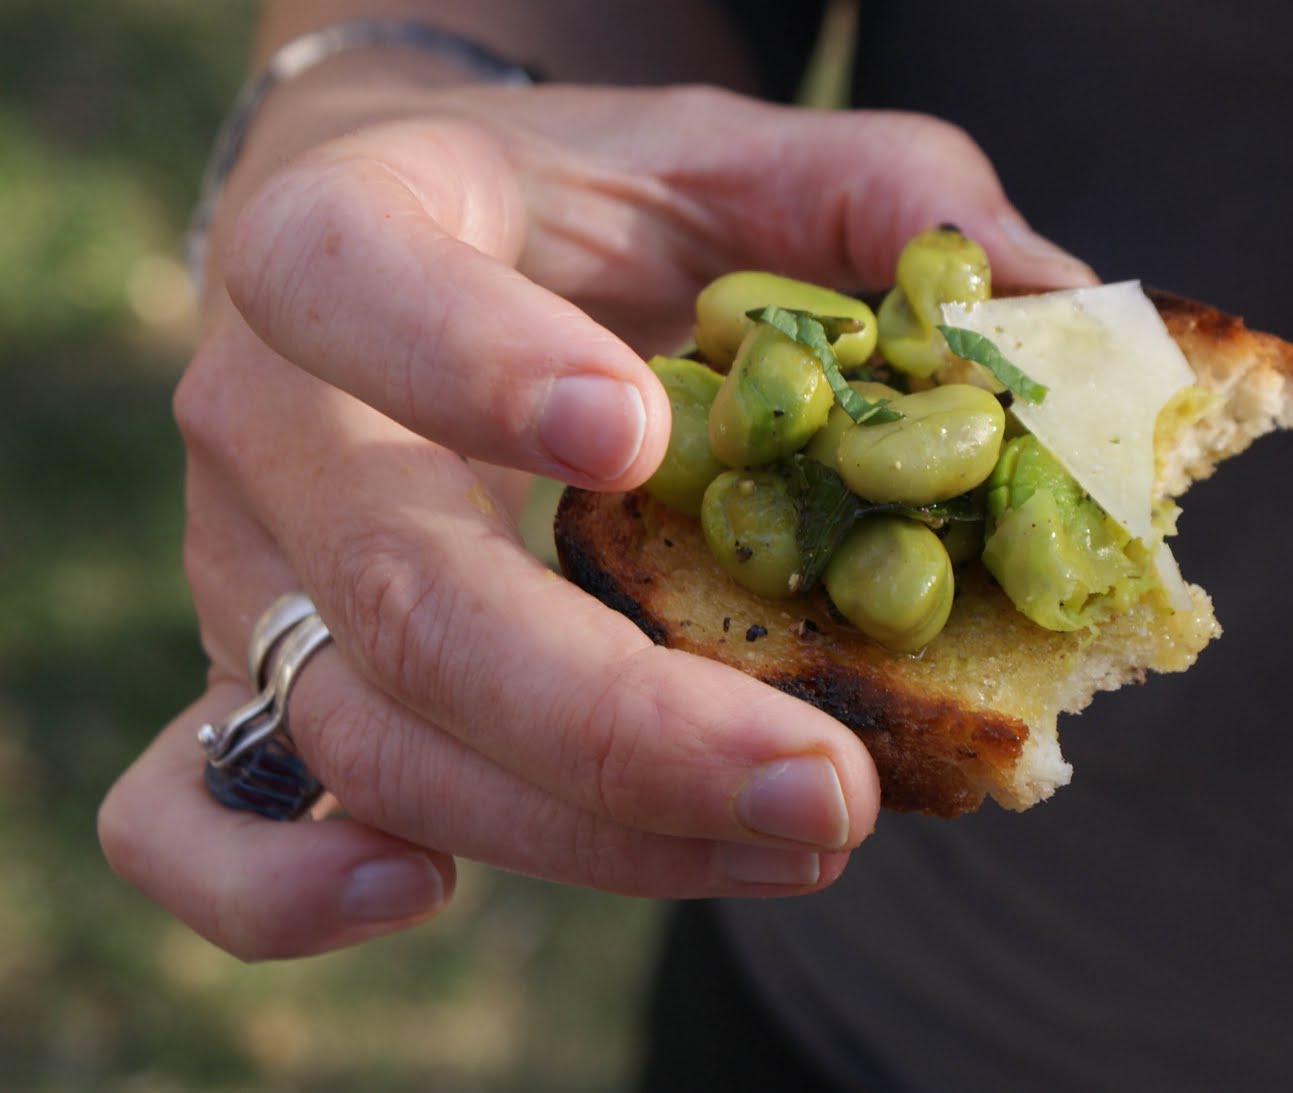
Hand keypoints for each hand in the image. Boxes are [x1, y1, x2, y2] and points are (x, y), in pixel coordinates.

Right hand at [99, 78, 1094, 959]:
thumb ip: (872, 200)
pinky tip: (433, 895)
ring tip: (803, 837)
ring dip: (579, 827)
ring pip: (368, 742)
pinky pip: (195, 816)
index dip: (473, 368)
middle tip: (828, 781)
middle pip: (395, 600)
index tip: (638, 439)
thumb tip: (1061, 307)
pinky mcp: (254, 677)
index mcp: (348, 237)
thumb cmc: (566, 202)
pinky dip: (281, 888)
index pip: (352, 290)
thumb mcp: (710, 157)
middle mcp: (275, 420)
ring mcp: (251, 571)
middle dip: (614, 719)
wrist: (412, 247)